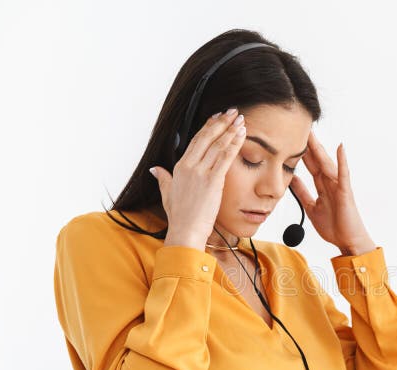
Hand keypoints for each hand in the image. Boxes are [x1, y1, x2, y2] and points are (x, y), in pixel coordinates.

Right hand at [149, 108, 246, 248]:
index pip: (195, 141)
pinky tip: (242, 135)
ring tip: (240, 120)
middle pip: (207, 138)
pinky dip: (235, 144)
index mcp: (179, 167)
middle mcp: (189, 166)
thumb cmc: (180, 216)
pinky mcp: (213, 181)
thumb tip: (154, 169)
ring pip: (218, 145)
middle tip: (232, 112)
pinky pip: (226, 158)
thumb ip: (163, 179)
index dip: (208, 127)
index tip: (218, 117)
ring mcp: (201, 173)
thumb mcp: (167, 194)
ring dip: (231, 130)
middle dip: (221, 123)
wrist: (186, 231)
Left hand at [290, 130, 375, 254]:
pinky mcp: (346, 193)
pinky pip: (344, 175)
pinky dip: (342, 161)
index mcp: (323, 186)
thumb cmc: (334, 226)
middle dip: (308, 145)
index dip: (300, 152)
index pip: (310, 165)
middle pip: (317, 160)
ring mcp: (339, 186)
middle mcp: (331, 183)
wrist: (348, 241)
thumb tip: (292, 179)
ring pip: (327, 164)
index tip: (290, 138)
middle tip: (299, 127)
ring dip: (320, 148)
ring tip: (312, 134)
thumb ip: (303, 192)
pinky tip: (340, 148)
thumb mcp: (311, 207)